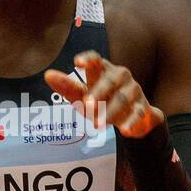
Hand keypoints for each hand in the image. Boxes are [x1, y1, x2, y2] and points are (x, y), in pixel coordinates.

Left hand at [44, 50, 163, 138]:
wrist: (131, 117)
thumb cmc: (101, 101)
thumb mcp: (82, 95)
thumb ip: (66, 86)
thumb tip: (48, 75)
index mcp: (103, 70)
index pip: (96, 59)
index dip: (88, 59)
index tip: (78, 63)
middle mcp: (120, 76)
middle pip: (109, 81)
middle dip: (98, 93)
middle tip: (87, 106)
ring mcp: (133, 91)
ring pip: (122, 99)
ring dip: (110, 112)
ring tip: (97, 126)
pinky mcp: (142, 107)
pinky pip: (138, 113)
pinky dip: (132, 122)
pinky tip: (125, 131)